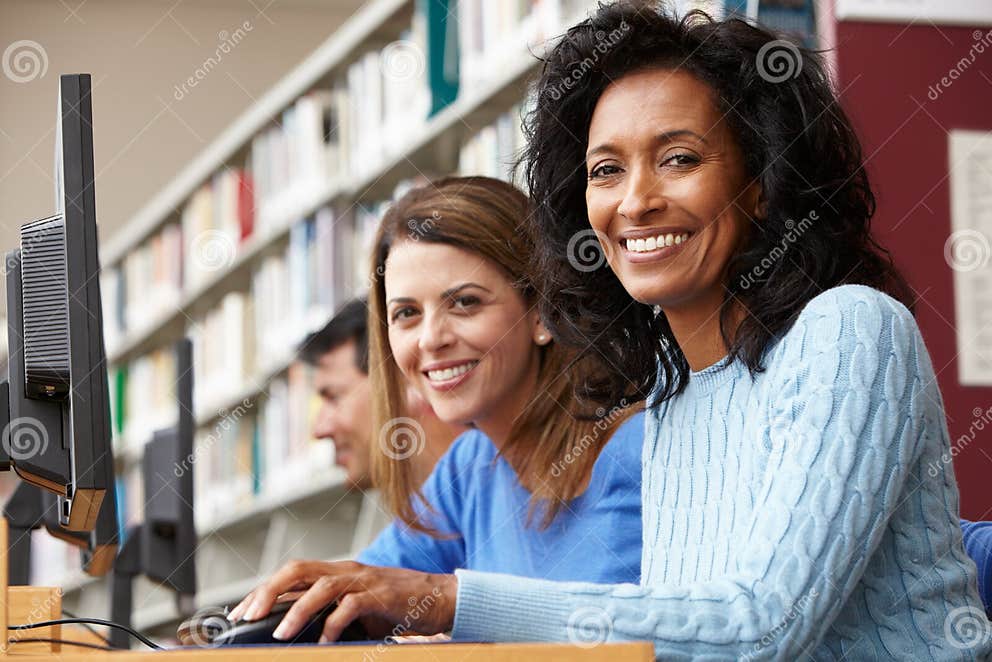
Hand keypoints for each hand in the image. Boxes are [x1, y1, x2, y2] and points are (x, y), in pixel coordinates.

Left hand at [227, 560, 457, 642]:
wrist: (441, 598)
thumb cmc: (397, 606)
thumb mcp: (358, 612)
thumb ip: (331, 617)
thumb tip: (298, 636)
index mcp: (338, 573)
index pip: (291, 574)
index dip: (263, 591)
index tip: (239, 614)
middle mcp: (347, 571)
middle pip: (298, 570)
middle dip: (268, 592)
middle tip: (248, 617)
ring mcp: (365, 580)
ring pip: (321, 586)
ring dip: (297, 611)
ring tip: (280, 634)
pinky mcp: (382, 595)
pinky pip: (352, 606)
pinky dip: (335, 624)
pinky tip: (325, 640)